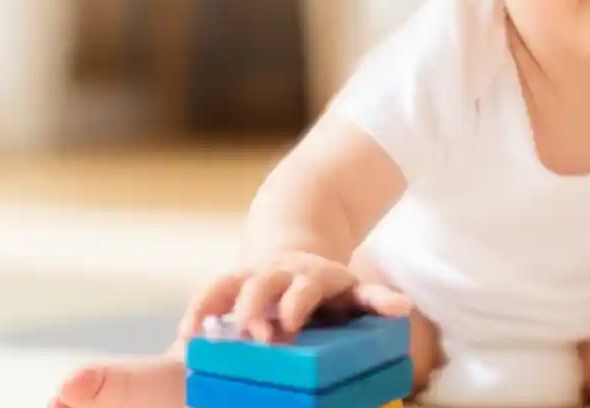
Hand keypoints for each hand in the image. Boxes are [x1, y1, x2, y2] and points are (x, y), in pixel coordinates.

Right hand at [176, 252, 411, 342]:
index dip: (296, 304)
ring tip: (197, 334)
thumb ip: (375, 300)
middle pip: (263, 285)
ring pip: (230, 284)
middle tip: (250, 336)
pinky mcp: (232, 285)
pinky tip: (186, 333)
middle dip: (254, 308)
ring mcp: (252, 278)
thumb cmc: (328, 290)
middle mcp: (279, 275)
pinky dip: (198, 308)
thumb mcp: (354, 291)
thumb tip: (402, 307)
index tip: (289, 324)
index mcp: (312, 279)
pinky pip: (211, 291)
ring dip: (215, 305)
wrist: (297, 253)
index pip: (305, 289)